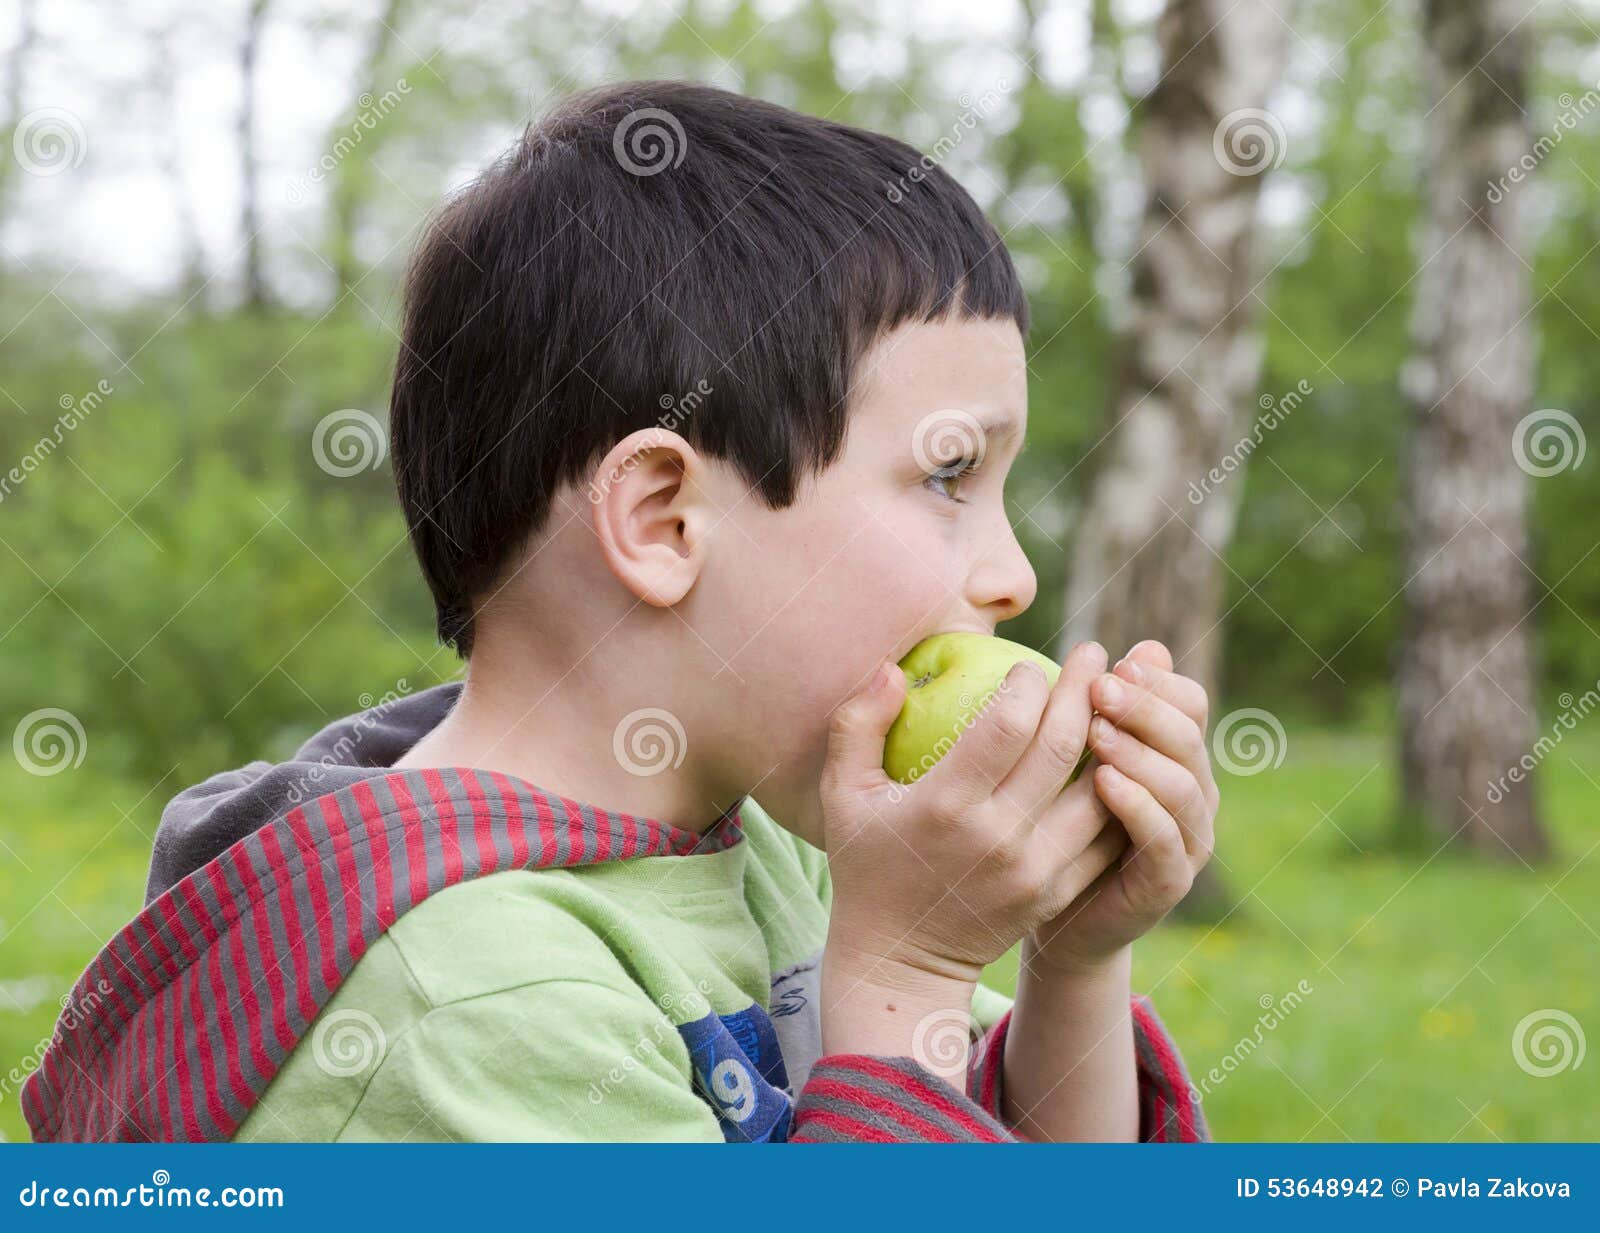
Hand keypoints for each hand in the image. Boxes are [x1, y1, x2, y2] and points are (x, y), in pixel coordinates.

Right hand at [817, 642, 1126, 1062]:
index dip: (1028, 684)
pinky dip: (1118, 794)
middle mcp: (997, 838)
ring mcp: (1034, 871)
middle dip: (1085, 690)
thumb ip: (857, 724)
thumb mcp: (842, 795)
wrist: (899, 962)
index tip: (1030, 664)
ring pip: (1098, 792)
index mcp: (945, 806)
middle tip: (1094, 654)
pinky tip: (1119, 761)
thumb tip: (890, 668)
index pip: (1006, 726)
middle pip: (1061, 748)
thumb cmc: (866, 864)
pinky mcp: (1057, 893)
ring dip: (1113, 740)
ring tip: (1116, 703)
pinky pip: (1105, 835)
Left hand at [1025, 640, 1218, 972]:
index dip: (1156, 680)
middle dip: (1144, 707)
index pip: (1189, 702)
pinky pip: (1164, 841)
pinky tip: (1104, 783)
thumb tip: (1133, 646)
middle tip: (1100, 687)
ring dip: (1140, 753)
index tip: (1111, 662)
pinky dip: (1139, 808)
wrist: (1059, 918)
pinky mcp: (1169, 883)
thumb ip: (1095, 710)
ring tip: (1095, 732)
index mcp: (1175, 756)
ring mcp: (1188, 841)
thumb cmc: (1057, 826)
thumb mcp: (1070, 759)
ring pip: (1182, 786)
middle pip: (1189, 736)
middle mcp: (1194, 793)